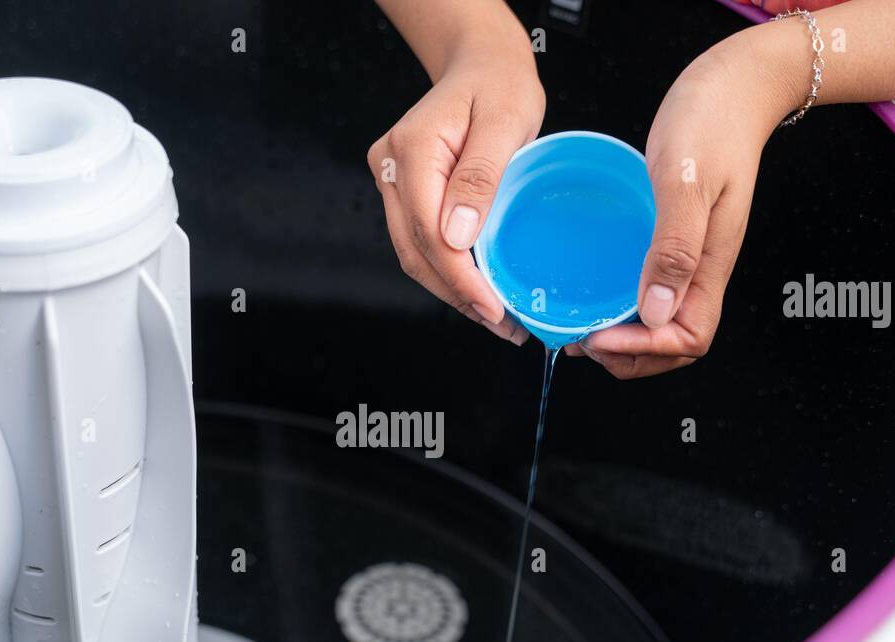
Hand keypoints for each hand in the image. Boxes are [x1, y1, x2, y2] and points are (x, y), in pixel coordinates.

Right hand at [368, 45, 544, 343]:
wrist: (480, 64)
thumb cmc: (498, 84)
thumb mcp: (504, 122)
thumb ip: (480, 178)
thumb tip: (456, 238)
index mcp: (411, 149)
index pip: (428, 232)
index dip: (459, 279)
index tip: (493, 308)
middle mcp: (390, 167)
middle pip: (414, 251)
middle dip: (456, 295)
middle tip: (500, 323)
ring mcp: (390, 180)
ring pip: (412, 253)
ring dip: (450, 290)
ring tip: (493, 316)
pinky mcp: (401, 190)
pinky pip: (418, 241)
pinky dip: (446, 271)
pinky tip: (476, 288)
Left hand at [577, 32, 800, 377]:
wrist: (735, 85)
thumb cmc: (712, 122)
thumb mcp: (686, 182)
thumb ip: (674, 246)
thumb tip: (654, 311)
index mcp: (711, 264)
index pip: (688, 338)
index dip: (643, 350)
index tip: (599, 335)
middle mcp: (702, 269)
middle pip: (674, 343)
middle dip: (629, 356)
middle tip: (582, 340)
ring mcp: (689, 257)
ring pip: (661, 323)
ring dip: (624, 337)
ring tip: (582, 328)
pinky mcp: (674, 241)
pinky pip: (652, 291)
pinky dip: (623, 306)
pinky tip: (595, 293)